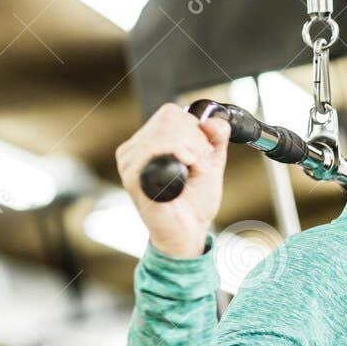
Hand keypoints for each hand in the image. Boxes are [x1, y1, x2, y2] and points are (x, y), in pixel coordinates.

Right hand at [114, 103, 230, 257]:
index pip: (171, 113)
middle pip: (170, 118)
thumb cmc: (195, 202)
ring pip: (166, 132)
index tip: (202, 152)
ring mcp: (130, 161)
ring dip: (191, 151)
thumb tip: (215, 120)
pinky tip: (184, 172)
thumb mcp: (212, 163)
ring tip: (191, 172)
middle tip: (198, 165)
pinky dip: (178, 156)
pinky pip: (155, 149)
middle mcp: (134, 149)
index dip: (195, 128)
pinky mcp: (132, 176)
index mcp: (149, 142)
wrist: (188, 232)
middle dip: (196, 140)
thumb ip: (216, 139)